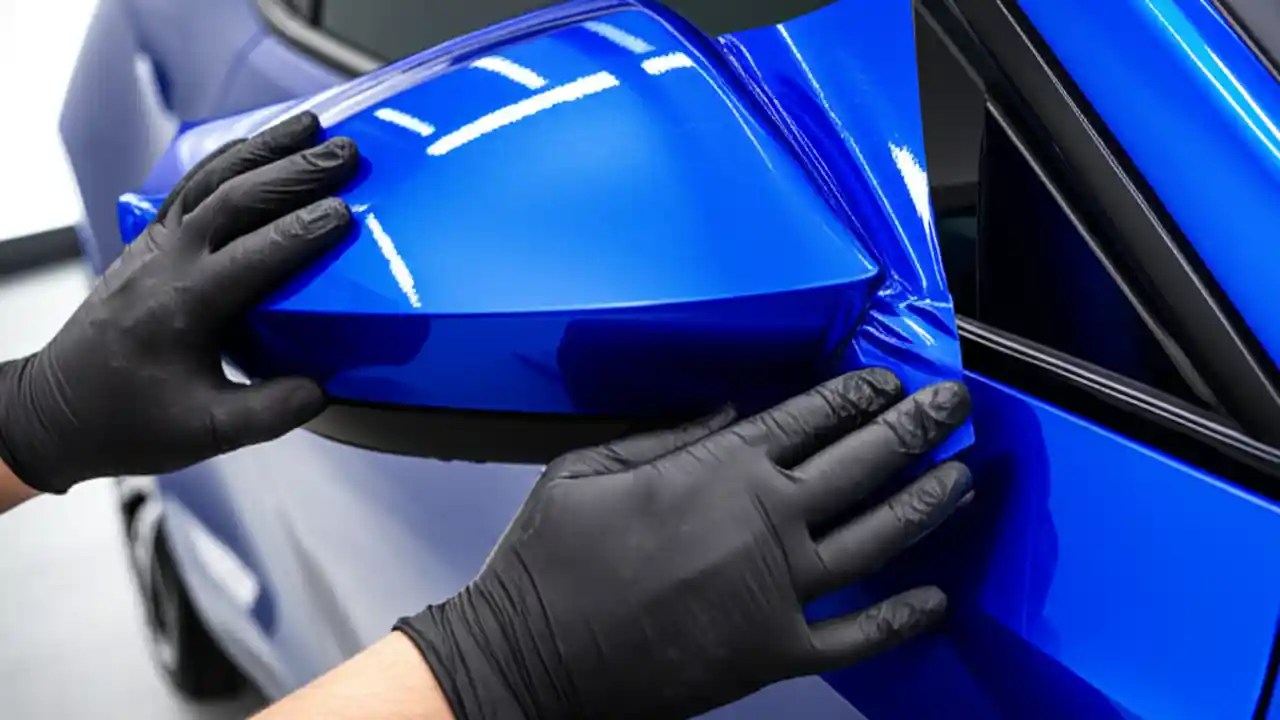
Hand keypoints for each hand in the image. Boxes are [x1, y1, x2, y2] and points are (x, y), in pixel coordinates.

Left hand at [0, 112, 357, 493]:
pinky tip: (256, 147)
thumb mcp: (206, 435)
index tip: (345, 212)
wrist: (58, 412)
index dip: (301, 231)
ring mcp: (153, 247)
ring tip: (310, 126)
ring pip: (209, 181)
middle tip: (343, 153)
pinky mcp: (149, 243)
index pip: (254, 254)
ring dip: (263, 150)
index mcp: (184, 306)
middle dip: (293, 171)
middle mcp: (166, 263)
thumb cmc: (128, 422)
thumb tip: (321, 388)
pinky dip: (227, 161)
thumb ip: (268, 413)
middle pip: (233, 199)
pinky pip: (190, 188)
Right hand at [398, 369, 972, 719]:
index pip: (811, 417)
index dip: (860, 394)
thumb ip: (665, 434)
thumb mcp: (586, 469)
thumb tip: (730, 414)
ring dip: (929, 502)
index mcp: (717, 469)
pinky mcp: (775, 651)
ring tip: (963, 476)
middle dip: (918, 426)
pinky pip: (858, 635)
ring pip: (879, 538)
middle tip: (955, 404)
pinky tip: (936, 599)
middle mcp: (763, 520)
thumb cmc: (547, 561)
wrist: (529, 660)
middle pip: (864, 463)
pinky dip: (902, 619)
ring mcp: (778, 589)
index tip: (891, 382)